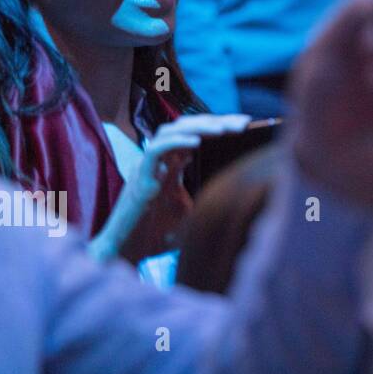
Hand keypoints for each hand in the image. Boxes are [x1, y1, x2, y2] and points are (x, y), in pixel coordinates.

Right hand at [113, 113, 252, 262]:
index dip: (218, 124)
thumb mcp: (191, 211)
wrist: (126, 253)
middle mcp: (159, 161)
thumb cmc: (156, 236)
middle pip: (185, 126)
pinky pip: (155, 150)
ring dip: (197, 126)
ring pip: (169, 131)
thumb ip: (206, 195)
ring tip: (223, 129)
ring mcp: (147, 167)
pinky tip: (196, 143)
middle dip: (214, 120)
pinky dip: (175, 143)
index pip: (194, 133)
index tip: (246, 122)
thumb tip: (235, 190)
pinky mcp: (139, 178)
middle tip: (243, 122)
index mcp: (171, 165)